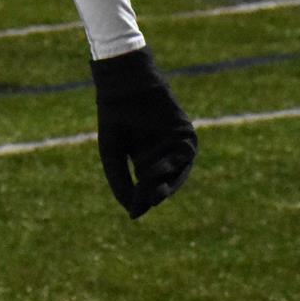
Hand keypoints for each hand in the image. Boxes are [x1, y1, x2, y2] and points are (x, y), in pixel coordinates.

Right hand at [91, 46, 196, 217]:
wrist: (124, 87)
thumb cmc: (115, 119)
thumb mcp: (113, 156)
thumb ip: (121, 183)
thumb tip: (133, 213)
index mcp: (147, 159)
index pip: (151, 188)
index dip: (143, 201)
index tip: (135, 213)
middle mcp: (164, 154)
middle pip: (166, 185)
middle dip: (154, 195)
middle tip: (142, 202)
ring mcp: (177, 145)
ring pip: (176, 175)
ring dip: (160, 182)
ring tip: (143, 181)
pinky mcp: (186, 135)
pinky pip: (182, 159)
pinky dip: (167, 168)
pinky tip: (150, 168)